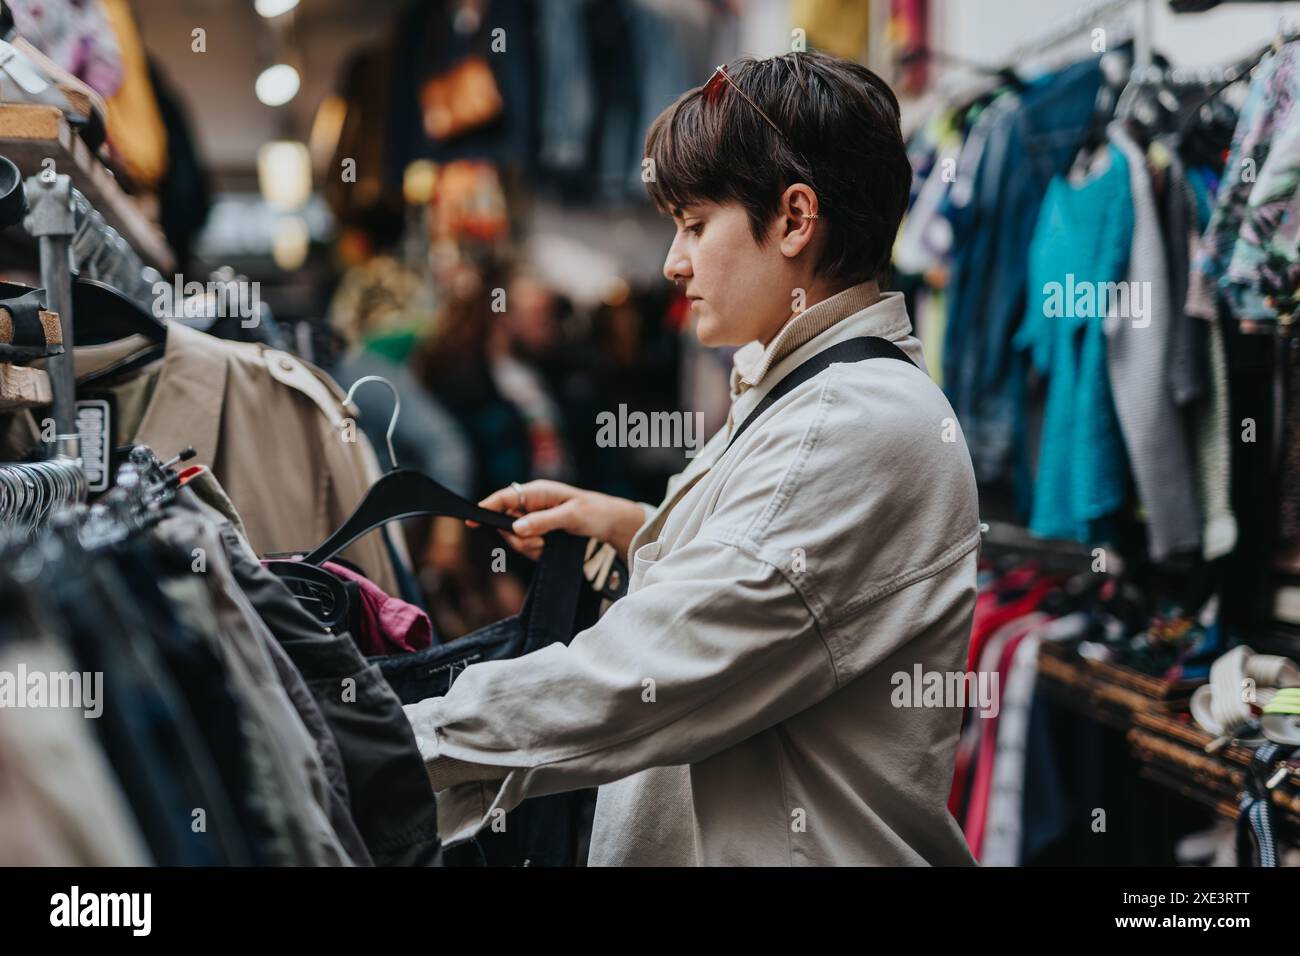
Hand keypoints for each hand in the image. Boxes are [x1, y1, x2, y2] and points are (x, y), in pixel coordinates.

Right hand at [472, 480, 646, 561]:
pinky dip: (536, 552)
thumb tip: (517, 528)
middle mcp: (531, 505)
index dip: (486, 507)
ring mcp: (533, 520)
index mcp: (537, 492)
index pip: (504, 498)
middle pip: (504, 524)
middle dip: (519, 538)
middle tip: (541, 542)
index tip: (472, 520)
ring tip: (550, 543)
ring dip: (529, 547)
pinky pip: (526, 548)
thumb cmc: (594, 512)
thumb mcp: (571, 516)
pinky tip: (551, 548)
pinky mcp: (538, 534)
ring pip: (514, 539)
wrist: (611, 524)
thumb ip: (543, 521)